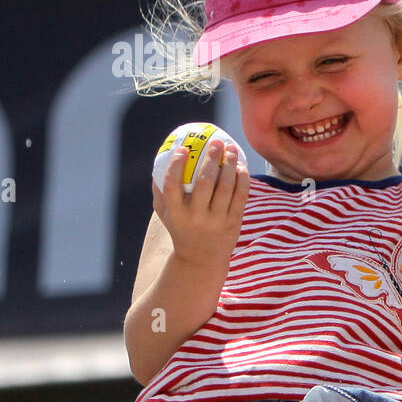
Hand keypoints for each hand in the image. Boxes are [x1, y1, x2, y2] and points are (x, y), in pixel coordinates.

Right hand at [152, 139, 249, 268]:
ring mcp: (217, 220)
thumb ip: (160, 192)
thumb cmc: (182, 229)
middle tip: (216, 142)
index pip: (172, 186)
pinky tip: (241, 167)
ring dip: (230, 164)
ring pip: (226, 187)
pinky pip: (241, 196)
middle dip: (211, 158)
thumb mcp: (166, 215)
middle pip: (205, 182)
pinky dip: (242, 179)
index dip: (175, 166)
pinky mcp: (233, 222)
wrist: (201, 259)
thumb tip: (159, 161)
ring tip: (231, 149)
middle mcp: (196, 217)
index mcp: (176, 213)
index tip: (183, 149)